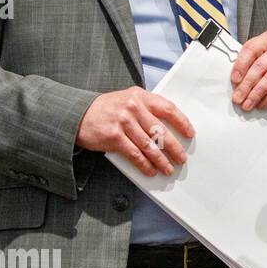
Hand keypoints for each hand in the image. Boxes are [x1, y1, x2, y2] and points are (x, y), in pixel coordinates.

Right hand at [76, 87, 195, 176]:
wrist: (77, 114)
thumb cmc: (107, 109)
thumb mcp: (128, 99)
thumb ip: (146, 108)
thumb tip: (169, 128)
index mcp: (140, 96)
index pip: (168, 108)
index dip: (182, 122)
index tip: (189, 134)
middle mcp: (133, 107)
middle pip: (160, 131)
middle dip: (174, 147)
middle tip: (182, 158)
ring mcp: (123, 122)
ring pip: (149, 145)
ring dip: (161, 160)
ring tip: (168, 168)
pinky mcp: (113, 136)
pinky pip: (134, 154)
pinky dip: (145, 164)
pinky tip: (151, 170)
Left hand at [231, 29, 266, 110]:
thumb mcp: (264, 59)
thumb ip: (250, 65)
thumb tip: (236, 82)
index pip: (251, 48)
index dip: (240, 65)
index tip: (234, 80)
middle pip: (260, 65)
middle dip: (247, 84)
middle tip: (238, 97)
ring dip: (257, 93)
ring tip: (249, 103)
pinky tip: (263, 103)